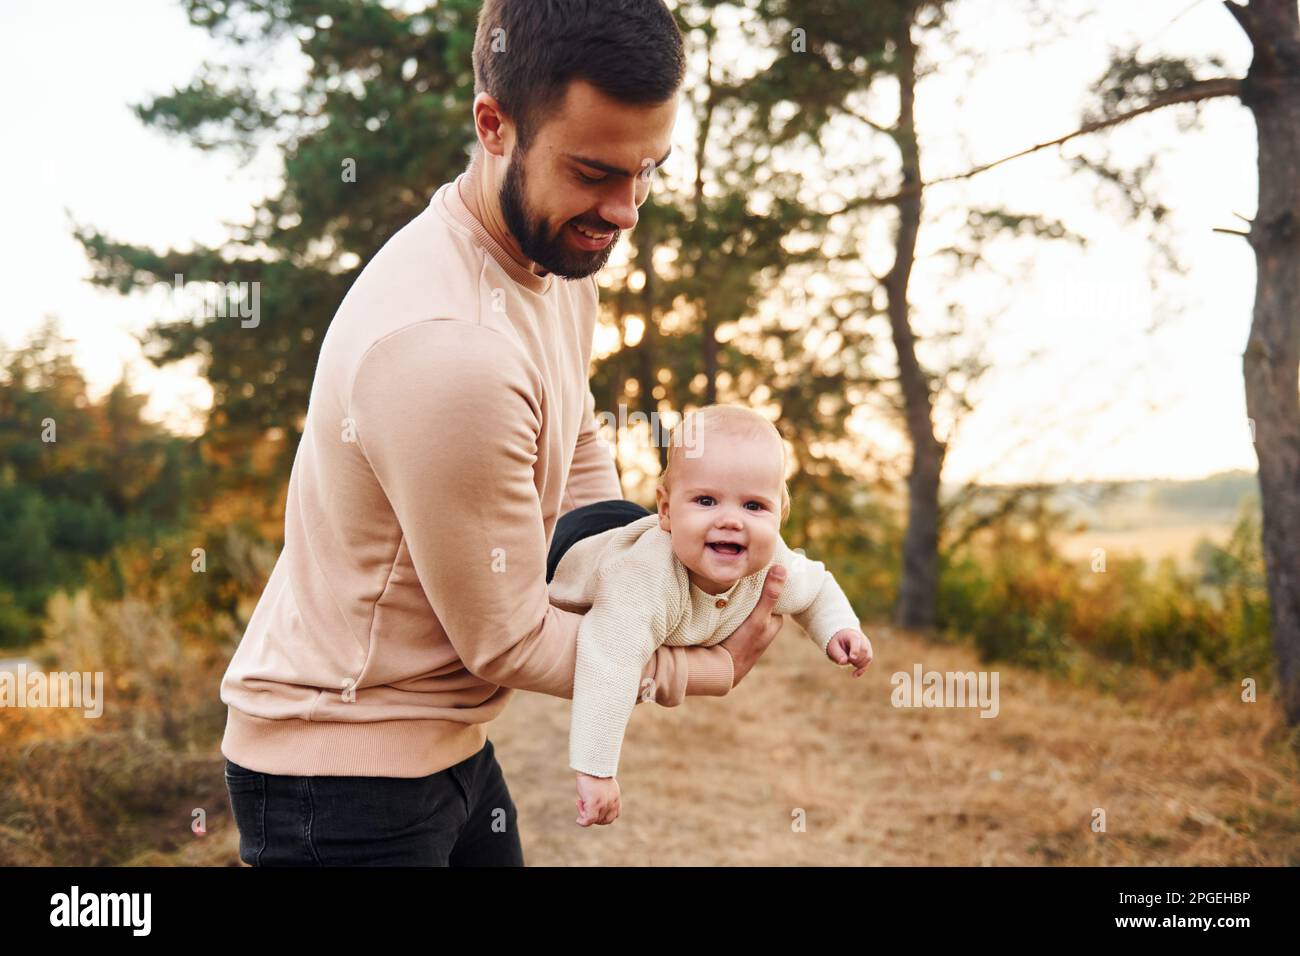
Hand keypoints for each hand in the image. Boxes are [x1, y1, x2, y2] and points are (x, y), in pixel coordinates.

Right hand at [575, 771, 620, 825]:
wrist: (590, 765)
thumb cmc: (594, 772)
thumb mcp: (603, 784)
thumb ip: (603, 795)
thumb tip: (595, 800)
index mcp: (615, 797)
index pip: (615, 815)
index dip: (604, 815)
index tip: (595, 809)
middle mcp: (612, 802)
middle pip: (605, 820)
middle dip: (594, 816)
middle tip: (584, 805)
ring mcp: (603, 804)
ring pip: (596, 820)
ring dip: (587, 815)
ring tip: (580, 803)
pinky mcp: (593, 804)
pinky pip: (588, 820)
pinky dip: (583, 822)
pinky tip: (578, 820)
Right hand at [718, 564, 786, 687]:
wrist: (720, 670)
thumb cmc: (743, 645)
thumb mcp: (758, 618)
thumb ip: (769, 595)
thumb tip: (781, 569)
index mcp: (775, 620)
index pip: (773, 592)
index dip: (766, 578)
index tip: (758, 562)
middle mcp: (764, 623)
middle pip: (759, 596)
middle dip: (752, 585)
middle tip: (741, 567)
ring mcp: (750, 626)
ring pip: (747, 603)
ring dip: (740, 592)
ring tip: (731, 576)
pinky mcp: (736, 629)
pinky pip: (736, 609)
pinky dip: (732, 601)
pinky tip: (722, 593)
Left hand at [827, 628, 872, 676]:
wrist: (844, 638)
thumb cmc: (837, 642)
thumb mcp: (833, 646)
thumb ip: (838, 653)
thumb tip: (844, 662)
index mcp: (852, 635)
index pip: (856, 641)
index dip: (855, 650)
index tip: (852, 658)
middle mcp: (862, 639)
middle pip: (864, 651)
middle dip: (855, 659)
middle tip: (847, 660)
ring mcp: (867, 646)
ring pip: (867, 658)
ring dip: (858, 664)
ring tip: (849, 661)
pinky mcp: (868, 653)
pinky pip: (867, 663)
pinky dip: (862, 670)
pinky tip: (854, 675)